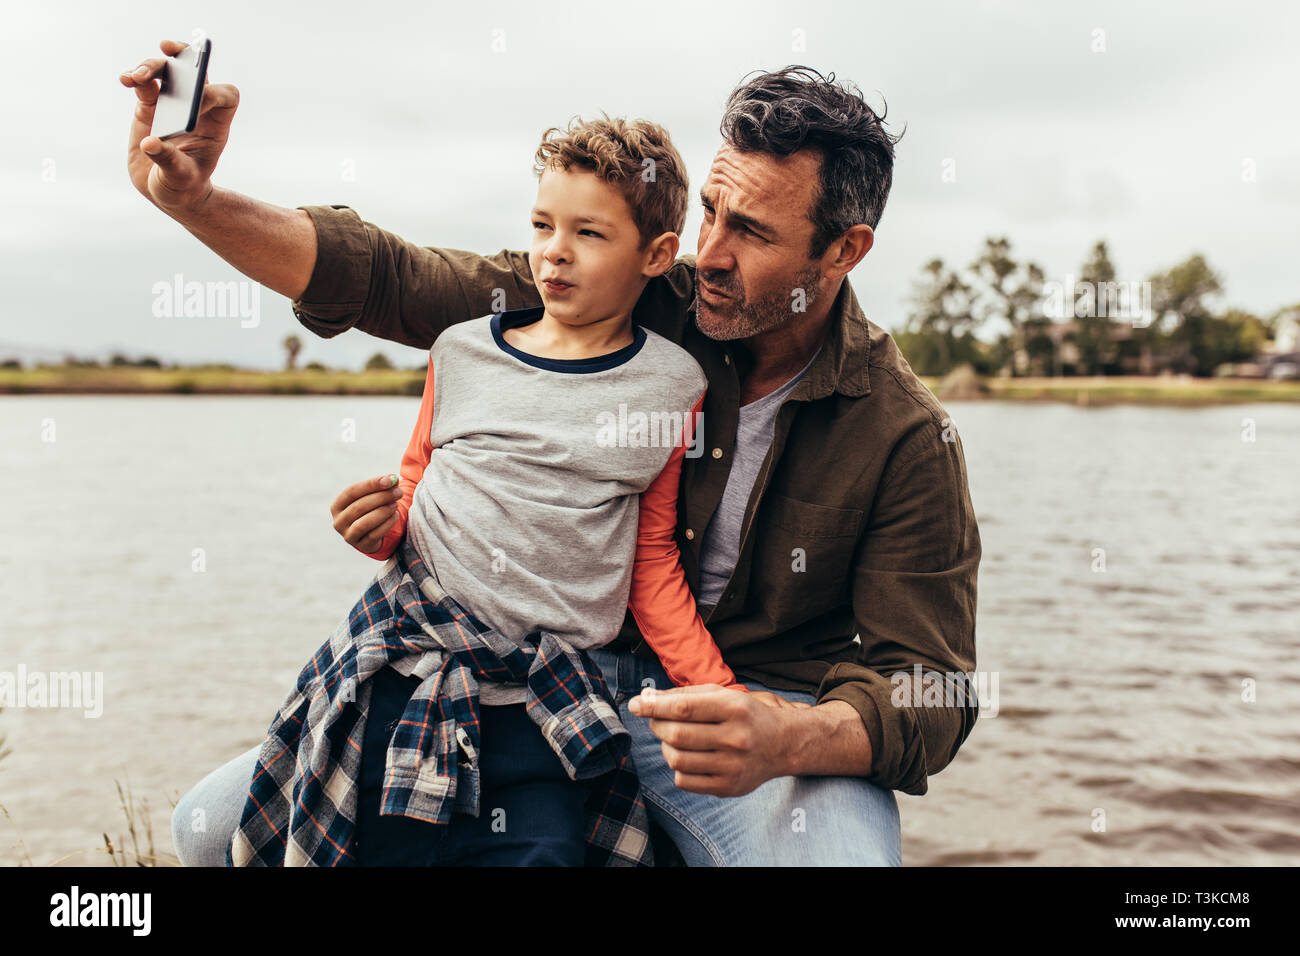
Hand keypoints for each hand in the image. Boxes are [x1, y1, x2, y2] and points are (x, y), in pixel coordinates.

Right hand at [120, 39, 240, 213]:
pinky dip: (135, 78)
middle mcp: (195, 109)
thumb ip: (169, 162)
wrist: (165, 190)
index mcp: (215, 126)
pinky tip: (126, 79)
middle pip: (195, 73)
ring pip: (167, 72)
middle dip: (184, 57)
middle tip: (168, 50)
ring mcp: (172, 105)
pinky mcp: (149, 107)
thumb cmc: (183, 186)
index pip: (225, 97)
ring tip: (137, 77)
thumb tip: (150, 143)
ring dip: (152, 66)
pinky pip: (144, 84)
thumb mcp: (179, 178)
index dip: (214, 92)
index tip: (196, 100)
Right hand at [330, 475, 405, 553]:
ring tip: (396, 504)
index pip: (351, 491)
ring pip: (364, 523)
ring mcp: (349, 535)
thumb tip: (393, 479)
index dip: (371, 485)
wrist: (374, 533)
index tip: (389, 480)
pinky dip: (387, 524)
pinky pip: (374, 535)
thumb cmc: (372, 508)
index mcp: (337, 506)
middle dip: (381, 497)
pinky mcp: (362, 545)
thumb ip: (383, 486)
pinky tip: (396, 515)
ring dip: (382, 511)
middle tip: (398, 492)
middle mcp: (339, 522)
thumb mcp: (374, 496)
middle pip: (359, 507)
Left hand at [626, 684, 800, 796]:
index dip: (654, 706)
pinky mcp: (728, 787)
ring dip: (665, 746)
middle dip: (657, 725)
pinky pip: (684, 781)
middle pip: (677, 735)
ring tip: (673, 738)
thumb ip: (684, 695)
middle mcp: (736, 738)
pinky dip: (677, 767)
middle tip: (657, 720)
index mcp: (734, 708)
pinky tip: (687, 756)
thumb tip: (645, 699)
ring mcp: (733, 766)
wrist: (782, 744)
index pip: (683, 708)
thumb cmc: (745, 715)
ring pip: (676, 759)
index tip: (636, 704)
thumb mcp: (721, 695)